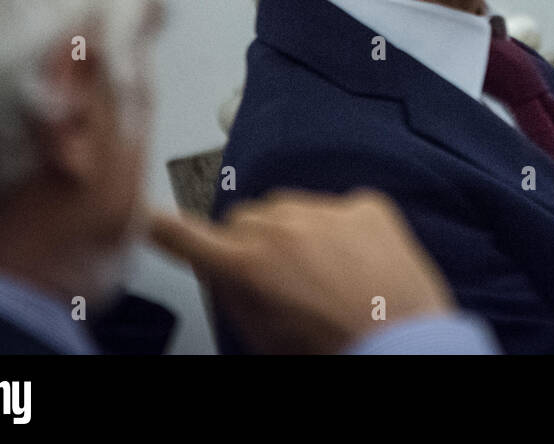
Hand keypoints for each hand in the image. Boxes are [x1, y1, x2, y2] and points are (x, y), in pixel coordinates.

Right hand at [149, 189, 454, 353]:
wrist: (404, 345)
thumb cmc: (334, 348)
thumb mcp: (261, 335)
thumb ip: (231, 293)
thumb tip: (218, 268)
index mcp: (245, 263)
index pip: (184, 234)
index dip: (162, 227)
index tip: (149, 217)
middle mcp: (281, 226)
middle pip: (243, 218)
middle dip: (249, 241)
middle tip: (275, 275)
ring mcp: (327, 210)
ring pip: (292, 208)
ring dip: (296, 230)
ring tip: (324, 273)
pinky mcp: (366, 205)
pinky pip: (340, 208)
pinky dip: (343, 228)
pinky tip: (357, 262)